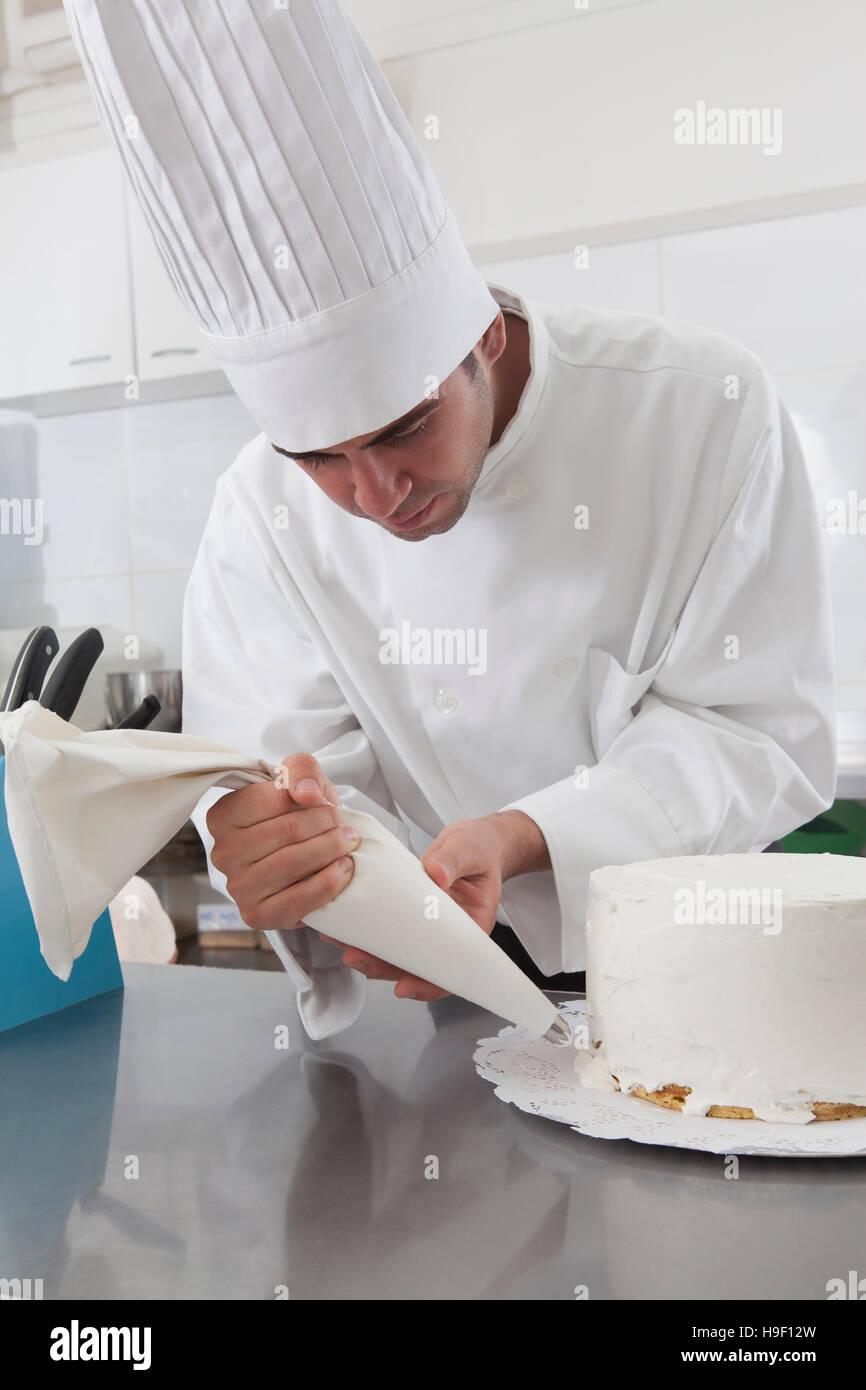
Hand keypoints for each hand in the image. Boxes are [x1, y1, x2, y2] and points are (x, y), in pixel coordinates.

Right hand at [206, 754, 359, 931]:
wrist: (308, 860)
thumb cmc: (299, 816)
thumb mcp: (301, 779)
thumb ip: (301, 770)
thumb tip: (305, 794)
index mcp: (223, 816)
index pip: (273, 799)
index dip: (309, 801)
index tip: (328, 805)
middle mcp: (222, 852)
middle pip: (286, 831)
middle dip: (325, 825)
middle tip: (345, 826)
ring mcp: (236, 887)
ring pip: (291, 863)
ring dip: (329, 850)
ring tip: (348, 844)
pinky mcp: (256, 915)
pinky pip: (296, 899)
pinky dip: (327, 883)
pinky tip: (343, 869)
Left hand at [318, 809, 548, 1001]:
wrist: (473, 840)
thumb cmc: (479, 848)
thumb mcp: (469, 849)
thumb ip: (453, 860)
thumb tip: (436, 874)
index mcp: (469, 927)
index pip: (450, 968)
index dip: (427, 984)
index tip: (403, 987)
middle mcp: (443, 933)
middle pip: (413, 963)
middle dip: (381, 966)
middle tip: (355, 956)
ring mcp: (422, 924)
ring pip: (394, 949)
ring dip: (366, 949)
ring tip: (338, 940)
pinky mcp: (405, 911)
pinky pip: (385, 925)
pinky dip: (364, 927)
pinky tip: (341, 922)